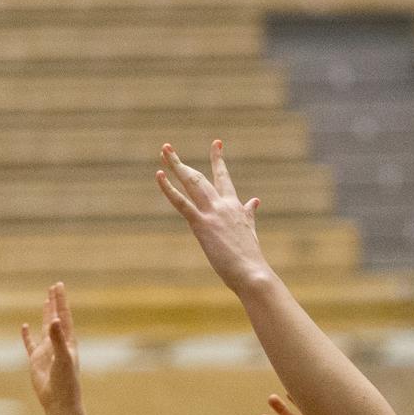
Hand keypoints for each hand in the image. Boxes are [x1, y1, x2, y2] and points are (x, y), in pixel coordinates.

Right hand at [21, 282, 81, 413]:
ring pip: (45, 328)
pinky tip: (24, 326)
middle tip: (54, 287)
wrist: (59, 401)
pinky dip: (27, 335)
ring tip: (46, 301)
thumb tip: (53, 321)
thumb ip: (57, 339)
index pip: (63, 316)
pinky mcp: (36, 360)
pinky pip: (30, 344)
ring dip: (45, 314)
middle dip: (55, 303)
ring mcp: (47, 351)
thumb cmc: (66, 381)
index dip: (60, 300)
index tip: (58, 286)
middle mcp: (58, 343)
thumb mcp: (62, 358)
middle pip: (56, 318)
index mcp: (68, 341)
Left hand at [157, 140, 274, 290]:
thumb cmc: (250, 257)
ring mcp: (212, 212)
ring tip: (164, 150)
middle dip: (181, 162)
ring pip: (191, 182)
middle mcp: (223, 204)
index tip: (216, 142)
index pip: (223, 178)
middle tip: (166, 147)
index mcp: (234, 206)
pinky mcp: (202, 224)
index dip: (217, 160)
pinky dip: (169, 188)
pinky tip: (159, 175)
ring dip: (175, 165)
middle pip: (200, 176)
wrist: (252, 272)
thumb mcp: (249, 230)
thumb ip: (248, 214)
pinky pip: (181, 202)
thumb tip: (254, 201)